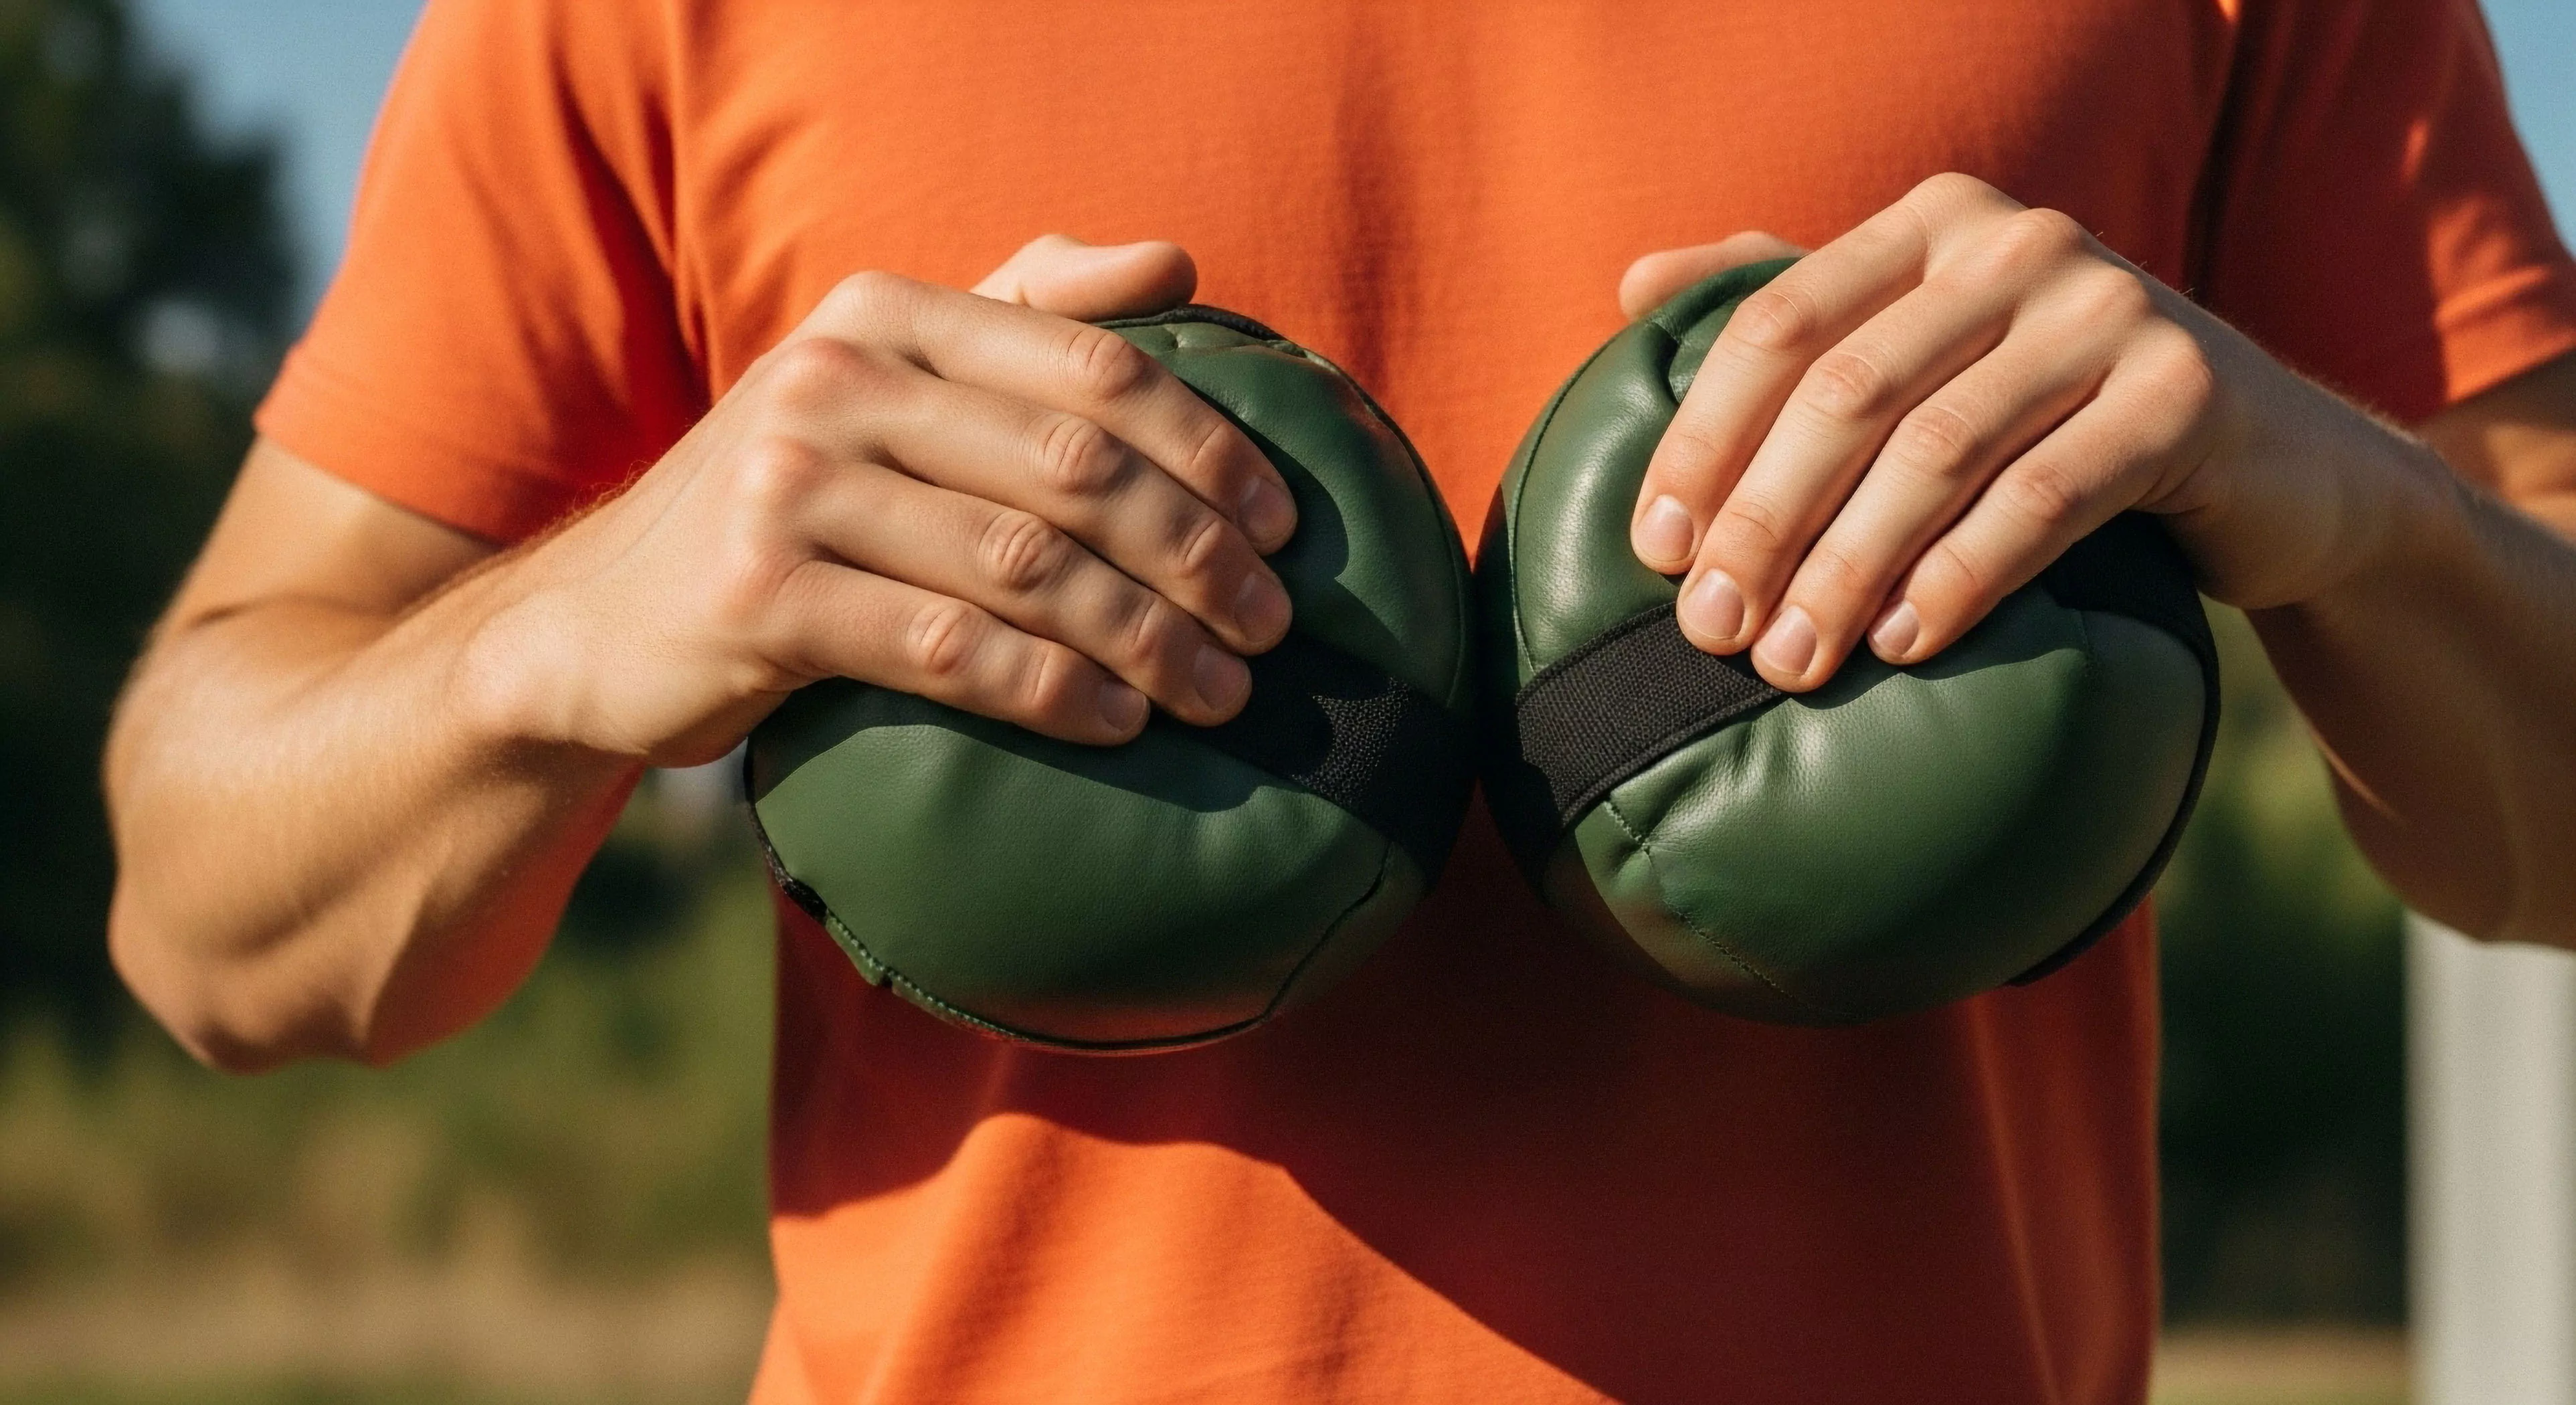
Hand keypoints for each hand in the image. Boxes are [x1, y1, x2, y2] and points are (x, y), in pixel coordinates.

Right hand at [462, 235, 1298, 763]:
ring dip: (1147, 637)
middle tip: (1273, 627)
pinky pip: (947, 649)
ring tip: (1220, 692)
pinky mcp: (755, 597)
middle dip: (1199, 553)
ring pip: (1026, 565)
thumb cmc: (790, 504)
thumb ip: (1021, 310)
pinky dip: (1052, 690)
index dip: (1212, 446)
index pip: (1094, 367)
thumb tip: (1175, 262)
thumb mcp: (886, 382)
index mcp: (884, 312)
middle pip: (1076, 469)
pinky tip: (1118, 721)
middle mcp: (834, 379)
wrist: (600, 620)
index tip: (1285, 525)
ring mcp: (787, 486)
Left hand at [1622, 173, 2415, 690]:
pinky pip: (2044, 497)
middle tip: (1710, 632)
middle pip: (1845, 393)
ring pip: (1935, 452)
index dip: (1702, 439)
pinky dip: (1961, 577)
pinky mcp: (2186, 396)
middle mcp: (2020, 243)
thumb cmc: (2054, 416)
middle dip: (1761, 522)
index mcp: (1934, 220)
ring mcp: (2112, 311)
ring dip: (1845, 569)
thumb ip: (1794, 300)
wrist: (2275, 468)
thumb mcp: (1927, 344)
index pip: (1778, 323)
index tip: (1652, 551)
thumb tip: (1633, 283)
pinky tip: (1905, 645)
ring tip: (1791, 661)